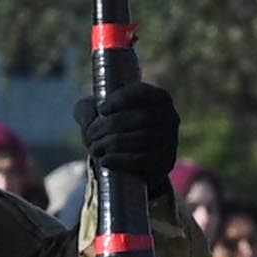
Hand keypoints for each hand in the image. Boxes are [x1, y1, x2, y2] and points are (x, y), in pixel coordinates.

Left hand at [77, 78, 178, 199]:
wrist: (130, 164)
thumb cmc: (112, 130)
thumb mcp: (95, 113)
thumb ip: (86, 109)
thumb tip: (90, 118)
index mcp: (158, 97)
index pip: (142, 92)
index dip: (121, 99)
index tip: (101, 110)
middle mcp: (170, 117)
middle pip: (141, 117)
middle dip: (110, 126)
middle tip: (92, 135)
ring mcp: (170, 140)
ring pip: (142, 139)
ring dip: (113, 144)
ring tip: (96, 148)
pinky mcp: (165, 162)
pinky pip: (143, 160)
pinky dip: (121, 160)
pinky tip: (105, 161)